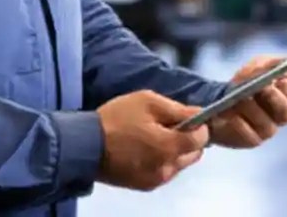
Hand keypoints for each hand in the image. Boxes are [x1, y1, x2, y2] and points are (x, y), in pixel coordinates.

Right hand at [95, 90, 210, 190]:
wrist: (84, 145)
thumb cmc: (116, 119)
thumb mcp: (148, 102)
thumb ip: (178, 109)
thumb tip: (199, 114)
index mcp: (169, 146)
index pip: (202, 138)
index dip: (198, 126)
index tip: (186, 118)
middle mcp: (166, 167)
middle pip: (193, 152)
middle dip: (187, 139)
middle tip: (167, 126)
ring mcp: (156, 179)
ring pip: (180, 163)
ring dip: (174, 151)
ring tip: (152, 137)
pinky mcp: (145, 185)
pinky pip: (165, 171)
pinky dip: (162, 161)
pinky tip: (144, 149)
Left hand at [208, 56, 286, 148]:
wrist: (217, 101)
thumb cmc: (242, 82)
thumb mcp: (255, 66)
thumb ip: (270, 63)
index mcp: (284, 97)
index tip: (277, 79)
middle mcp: (279, 116)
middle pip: (285, 113)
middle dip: (274, 100)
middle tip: (262, 88)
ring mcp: (267, 130)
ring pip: (267, 124)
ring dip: (252, 109)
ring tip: (237, 99)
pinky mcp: (252, 141)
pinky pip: (250, 135)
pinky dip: (240, 124)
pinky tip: (231, 116)